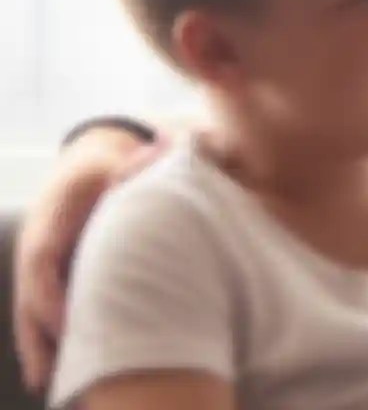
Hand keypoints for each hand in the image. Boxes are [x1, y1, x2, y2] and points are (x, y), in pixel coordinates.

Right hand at [12, 127, 166, 392]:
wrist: (93, 159)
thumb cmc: (112, 164)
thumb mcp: (121, 163)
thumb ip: (139, 167)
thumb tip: (167, 154)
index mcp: (54, 216)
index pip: (42, 260)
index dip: (50, 295)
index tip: (68, 324)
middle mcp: (40, 243)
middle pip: (31, 295)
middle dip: (40, 334)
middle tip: (54, 372)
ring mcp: (41, 261)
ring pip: (31, 309)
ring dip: (38, 345)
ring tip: (47, 382)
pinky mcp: (51, 273)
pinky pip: (40, 310)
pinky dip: (43, 339)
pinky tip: (49, 372)